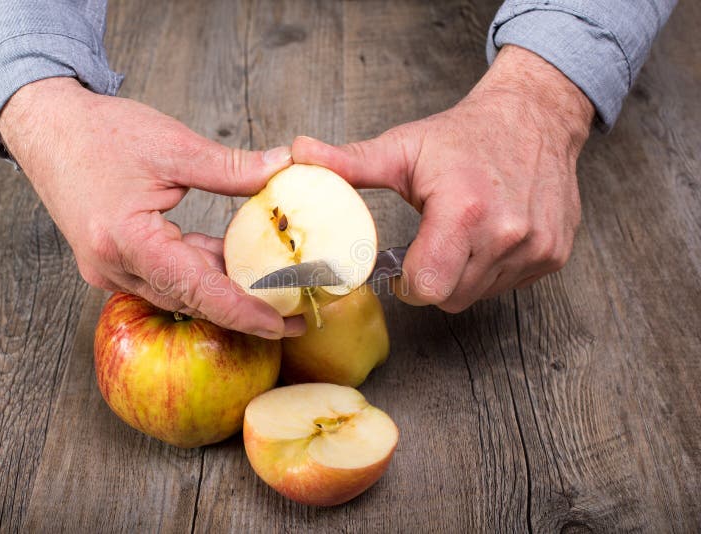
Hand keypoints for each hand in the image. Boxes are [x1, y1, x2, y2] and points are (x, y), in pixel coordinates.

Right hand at [0, 77, 303, 337]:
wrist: (46, 127)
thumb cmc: (99, 132)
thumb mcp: (173, 146)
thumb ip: (231, 167)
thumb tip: (283, 168)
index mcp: (126, 241)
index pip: (196, 290)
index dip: (242, 312)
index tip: (281, 326)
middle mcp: (113, 267)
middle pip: (190, 298)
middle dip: (241, 306)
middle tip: (291, 313)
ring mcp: (108, 269)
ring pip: (178, 290)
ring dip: (220, 285)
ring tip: (269, 283)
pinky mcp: (111, 262)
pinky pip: (163, 276)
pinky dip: (196, 269)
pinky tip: (229, 257)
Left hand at [292, 45, 593, 311]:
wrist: (535, 117)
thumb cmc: (465, 134)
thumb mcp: (403, 148)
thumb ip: (349, 163)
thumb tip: (297, 154)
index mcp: (464, 209)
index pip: (428, 287)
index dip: (408, 284)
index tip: (401, 267)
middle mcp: (507, 233)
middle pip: (450, 298)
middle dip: (431, 280)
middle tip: (429, 245)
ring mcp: (537, 247)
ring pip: (479, 295)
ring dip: (462, 275)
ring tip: (459, 235)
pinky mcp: (555, 254)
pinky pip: (508, 284)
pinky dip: (491, 269)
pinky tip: (488, 236)